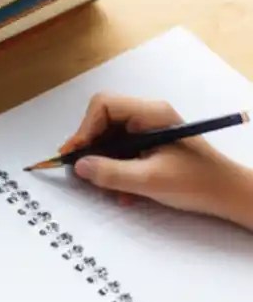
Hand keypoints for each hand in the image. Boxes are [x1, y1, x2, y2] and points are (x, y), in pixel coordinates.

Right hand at [62, 94, 252, 229]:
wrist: (227, 195)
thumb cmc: (196, 183)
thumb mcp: (149, 180)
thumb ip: (111, 173)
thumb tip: (79, 166)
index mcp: (151, 114)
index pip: (104, 106)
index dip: (85, 129)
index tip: (75, 155)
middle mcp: (148, 116)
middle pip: (103, 122)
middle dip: (90, 148)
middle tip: (81, 171)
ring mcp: (149, 130)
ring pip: (109, 139)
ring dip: (103, 163)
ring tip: (107, 188)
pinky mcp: (150, 145)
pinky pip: (121, 151)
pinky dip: (116, 170)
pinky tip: (123, 191)